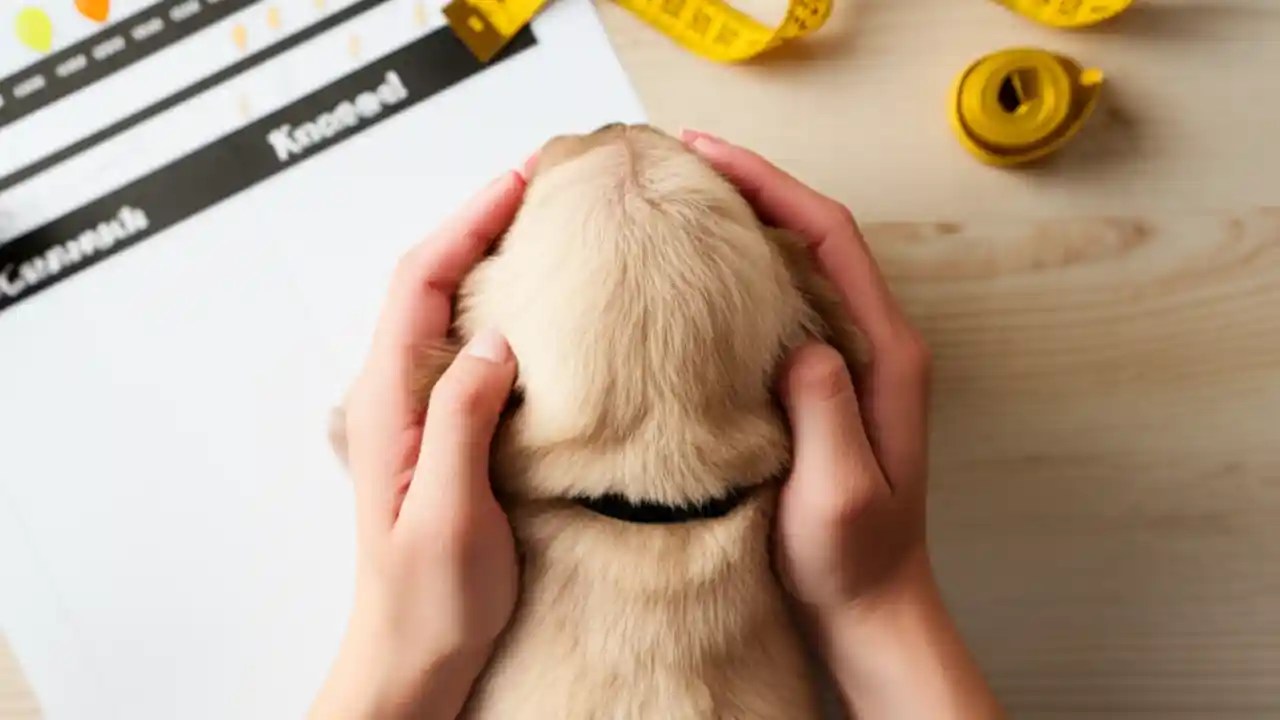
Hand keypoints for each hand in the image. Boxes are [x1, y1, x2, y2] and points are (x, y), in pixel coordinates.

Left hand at [311, 171, 525, 719]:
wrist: (410, 658)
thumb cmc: (426, 600)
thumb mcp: (448, 512)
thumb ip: (461, 421)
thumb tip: (495, 340)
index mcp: (389, 403)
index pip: (421, 285)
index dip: (467, 225)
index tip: (518, 183)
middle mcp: (397, 396)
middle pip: (432, 280)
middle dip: (480, 221)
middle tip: (541, 184)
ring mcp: (420, 412)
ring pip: (450, 309)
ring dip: (489, 257)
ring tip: (545, 224)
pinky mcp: (446, 432)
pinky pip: (469, 348)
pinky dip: (501, 307)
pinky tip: (541, 306)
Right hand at [684, 130, 1002, 719]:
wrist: (870, 608)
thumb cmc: (855, 561)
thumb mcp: (842, 493)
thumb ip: (828, 413)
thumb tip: (800, 346)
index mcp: (884, 355)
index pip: (829, 237)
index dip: (772, 186)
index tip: (711, 158)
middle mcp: (872, 345)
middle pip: (813, 235)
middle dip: (753, 188)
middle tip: (682, 164)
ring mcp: (848, 363)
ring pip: (796, 265)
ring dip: (746, 225)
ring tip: (683, 203)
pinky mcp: (822, 385)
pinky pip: (783, 306)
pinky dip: (742, 275)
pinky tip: (698, 278)